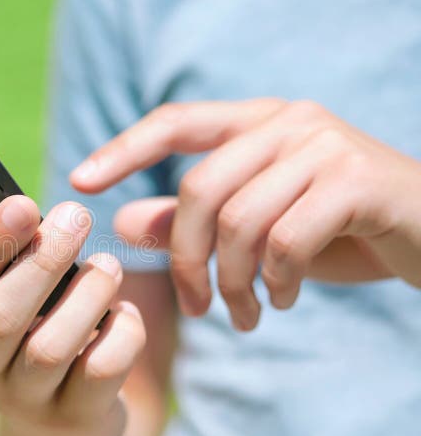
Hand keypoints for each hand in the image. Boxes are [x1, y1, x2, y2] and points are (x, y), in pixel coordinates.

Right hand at [0, 195, 145, 435]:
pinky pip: (101, 371)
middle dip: (43, 261)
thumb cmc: (24, 327)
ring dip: (88, 294)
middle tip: (77, 216)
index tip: (24, 204)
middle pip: (2, 318)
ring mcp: (24, 400)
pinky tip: (122, 311)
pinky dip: (120, 331)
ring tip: (109, 265)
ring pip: (51, 347)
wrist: (56, 416)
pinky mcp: (73, 418)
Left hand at [70, 98, 420, 330]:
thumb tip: (122, 224)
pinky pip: (286, 239)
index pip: (175, 121)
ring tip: (243, 315)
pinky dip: (276, 282)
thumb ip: (190, 221)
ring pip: (239, 220)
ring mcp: (325, 146)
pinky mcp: (357, 181)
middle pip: (198, 188)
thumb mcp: (255, 227)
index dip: (122, 148)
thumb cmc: (336, 229)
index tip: (78, 180)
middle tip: (198, 308)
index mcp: (256, 122)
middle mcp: (287, 122)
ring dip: (231, 282)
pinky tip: (284, 300)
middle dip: (187, 260)